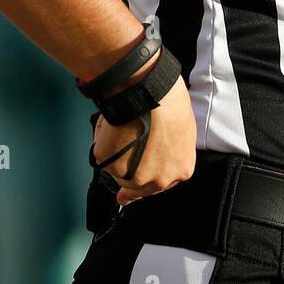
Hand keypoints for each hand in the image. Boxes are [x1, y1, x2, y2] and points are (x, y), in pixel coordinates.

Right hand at [92, 73, 196, 205]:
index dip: (145, 181)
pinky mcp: (112, 166)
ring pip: (117, 170)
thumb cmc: (169, 103)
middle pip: (137, 184)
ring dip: (115, 153)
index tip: (131, 190)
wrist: (152, 93)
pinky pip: (102, 155)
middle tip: (121, 148)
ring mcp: (135, 177)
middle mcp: (159, 179)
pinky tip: (113, 124)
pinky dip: (102, 139)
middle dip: (128, 170)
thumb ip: (169, 149)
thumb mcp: (180, 130)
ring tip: (122, 126)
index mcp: (181, 170)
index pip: (160, 184)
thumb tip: (154, 148)